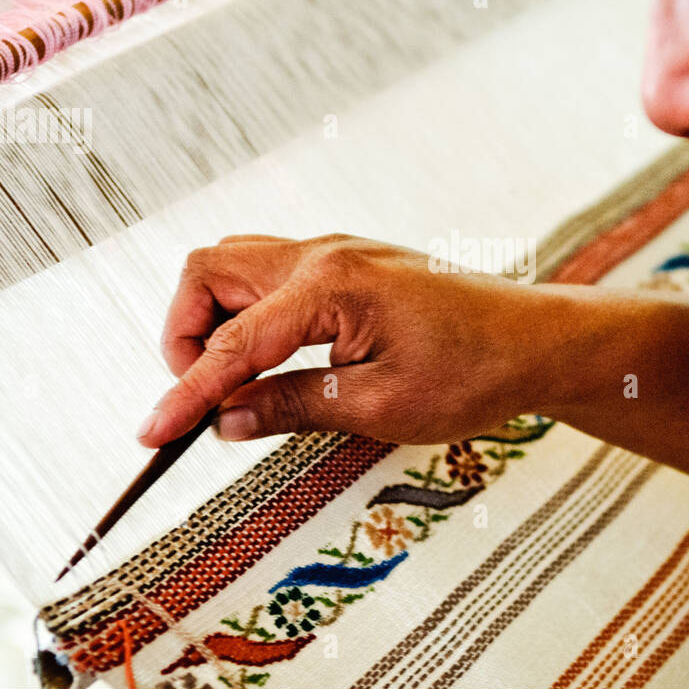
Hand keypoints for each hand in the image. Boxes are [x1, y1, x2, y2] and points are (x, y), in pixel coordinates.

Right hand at [137, 233, 558, 447]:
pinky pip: (272, 277)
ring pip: (236, 268)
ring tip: (237, 384)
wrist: (536, 342)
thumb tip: (225, 420)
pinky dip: (251, 316)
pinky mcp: (348, 266)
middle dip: (186, 335)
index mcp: (331, 284)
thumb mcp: (381, 406)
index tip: (153, 434)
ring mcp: (337, 253)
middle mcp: (325, 253)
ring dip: (216, 322)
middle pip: (210, 273)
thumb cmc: (475, 371)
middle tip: (204, 398)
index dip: (185, 393)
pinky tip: (273, 362)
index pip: (233, 343)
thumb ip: (293, 406)